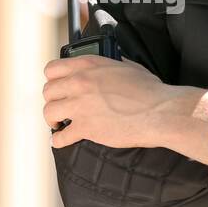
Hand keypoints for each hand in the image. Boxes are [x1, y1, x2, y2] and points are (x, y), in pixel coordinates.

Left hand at [43, 55, 183, 148]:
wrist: (160, 111)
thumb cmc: (150, 91)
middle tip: (59, 106)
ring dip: (52, 119)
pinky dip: (59, 140)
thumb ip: (110, 65)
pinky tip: (60, 140)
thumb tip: (108, 66)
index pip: (52, 68)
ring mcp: (81, 105)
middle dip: (53, 100)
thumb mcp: (127, 66)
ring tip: (58, 123)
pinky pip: (61, 137)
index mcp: (89, 65)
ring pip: (49, 112)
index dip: (53, 79)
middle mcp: (80, 83)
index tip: (56, 86)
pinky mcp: (85, 127)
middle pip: (47, 91)